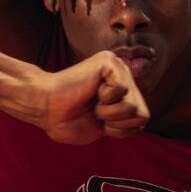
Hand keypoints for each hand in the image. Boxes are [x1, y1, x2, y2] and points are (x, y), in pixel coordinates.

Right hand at [33, 53, 149, 145]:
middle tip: (95, 112)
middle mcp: (124, 77)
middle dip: (117, 123)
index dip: (122, 129)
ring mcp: (117, 67)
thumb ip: (127, 122)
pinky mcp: (108, 62)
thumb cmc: (68, 120)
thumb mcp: (105, 127)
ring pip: (133, 105)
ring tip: (93, 103)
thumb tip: (144, 115)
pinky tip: (91, 90)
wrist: (46, 110)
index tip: (100, 122)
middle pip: (143, 114)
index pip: (143, 119)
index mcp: (124, 92)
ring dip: (109, 113)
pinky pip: (122, 91)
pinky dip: (105, 99)